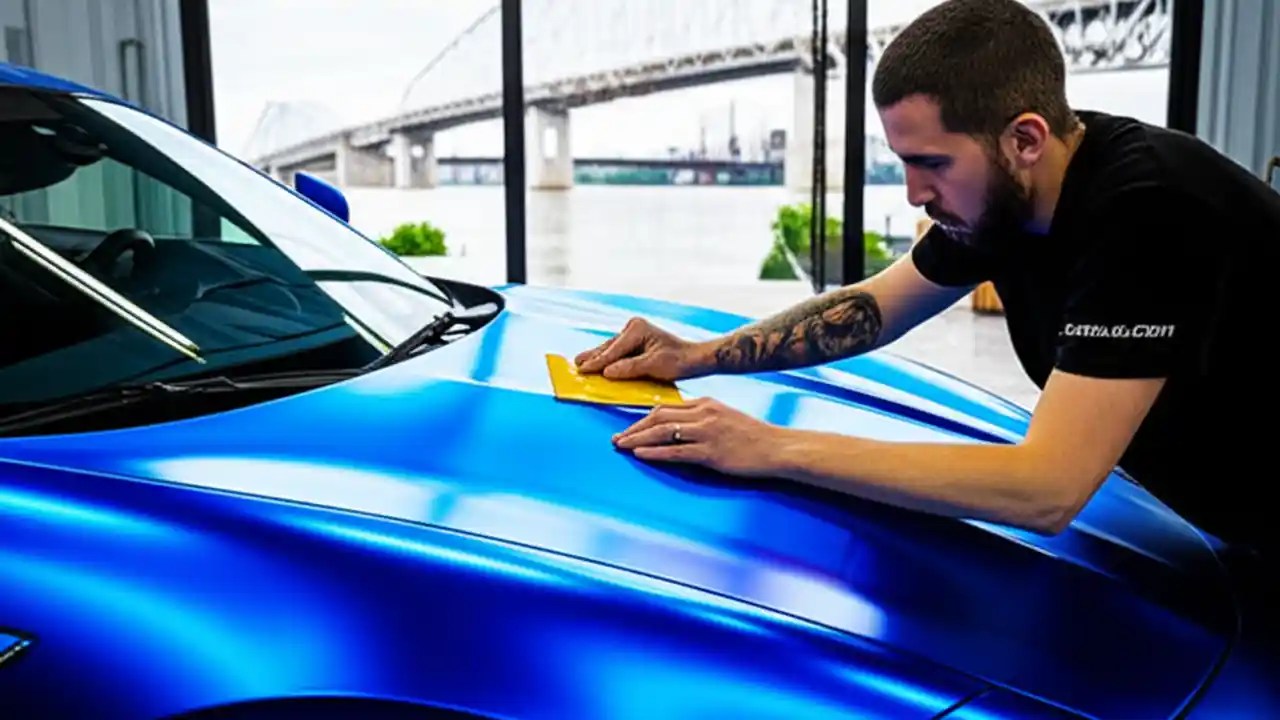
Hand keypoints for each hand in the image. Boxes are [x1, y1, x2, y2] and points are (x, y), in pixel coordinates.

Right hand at [575, 317, 713, 381]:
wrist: (694, 359)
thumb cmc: (678, 361)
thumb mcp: (654, 366)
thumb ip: (629, 368)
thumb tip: (607, 372)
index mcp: (637, 329)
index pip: (613, 350)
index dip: (597, 362)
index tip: (583, 370)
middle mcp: (634, 327)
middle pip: (609, 347)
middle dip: (593, 357)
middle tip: (576, 365)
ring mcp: (635, 333)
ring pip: (611, 348)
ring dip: (598, 357)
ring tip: (581, 364)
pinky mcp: (636, 341)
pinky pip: (617, 351)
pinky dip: (608, 359)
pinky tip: (597, 364)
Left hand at [612, 397, 788, 477]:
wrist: (776, 448)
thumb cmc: (753, 436)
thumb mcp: (725, 417)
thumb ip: (702, 418)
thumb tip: (678, 425)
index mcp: (705, 404)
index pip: (665, 407)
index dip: (643, 418)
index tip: (628, 427)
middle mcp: (703, 414)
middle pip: (658, 417)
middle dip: (634, 428)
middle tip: (616, 438)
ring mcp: (706, 432)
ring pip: (662, 432)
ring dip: (638, 439)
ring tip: (621, 446)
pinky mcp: (711, 452)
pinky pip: (676, 451)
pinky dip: (655, 452)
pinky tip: (640, 454)